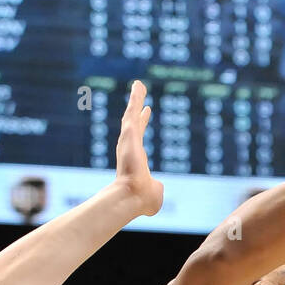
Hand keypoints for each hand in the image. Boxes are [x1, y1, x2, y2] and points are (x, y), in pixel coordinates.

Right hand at [115, 80, 163, 215]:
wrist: (132, 197)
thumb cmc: (142, 200)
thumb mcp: (154, 192)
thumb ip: (156, 186)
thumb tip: (156, 187)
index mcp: (136, 159)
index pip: (139, 137)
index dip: (143, 123)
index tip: (147, 111)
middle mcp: (129, 147)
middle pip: (134, 122)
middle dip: (136, 107)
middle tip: (139, 93)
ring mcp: (128, 139)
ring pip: (132, 113)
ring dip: (136, 99)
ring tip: (139, 85)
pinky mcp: (129, 133)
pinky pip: (133, 110)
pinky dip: (136, 98)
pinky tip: (139, 86)